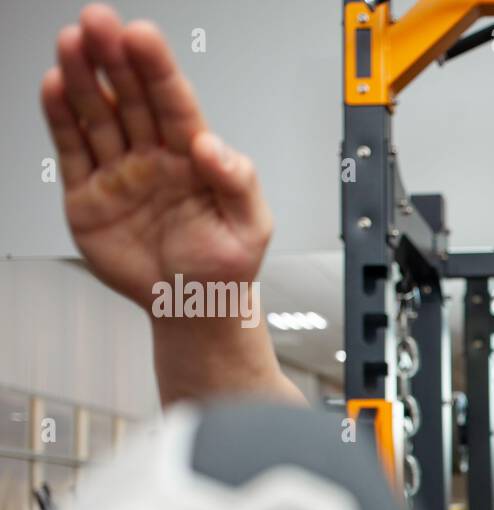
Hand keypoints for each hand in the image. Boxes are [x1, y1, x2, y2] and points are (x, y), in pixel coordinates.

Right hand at [40, 4, 271, 312]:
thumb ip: (238, 182)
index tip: (142, 36)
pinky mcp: (88, 196)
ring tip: (70, 42)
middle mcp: (154, 157)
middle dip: (114, 59)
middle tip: (97, 21)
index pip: (174, 103)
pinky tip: (55, 86)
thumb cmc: (226, 266)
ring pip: (98, 117)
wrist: (194, 308)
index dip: (157, 69)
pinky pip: (73, 151)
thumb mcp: (250, 226)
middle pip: (131, 99)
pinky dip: (61, 120)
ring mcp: (119, 173)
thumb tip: (210, 145)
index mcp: (194, 157)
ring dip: (83, 79)